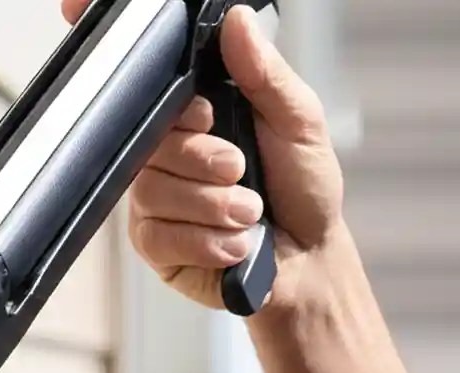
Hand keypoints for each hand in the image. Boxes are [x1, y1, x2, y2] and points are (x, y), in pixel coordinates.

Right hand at [68, 1, 345, 309]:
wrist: (307, 260)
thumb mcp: (299, 122)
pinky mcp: (152, 245)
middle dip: (207, 164)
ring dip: (214, 208)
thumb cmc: (303, 189)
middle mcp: (168, 156)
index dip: (179, 110)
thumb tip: (237, 22)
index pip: (159, 100)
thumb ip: (266, 73)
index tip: (209, 119)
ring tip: (250, 216)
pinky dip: (206, 242)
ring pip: (155, 193)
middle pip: (153, 148)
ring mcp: (154, 201)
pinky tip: (234, 245)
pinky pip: (158, 236)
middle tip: (242, 172)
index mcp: (197, 119)